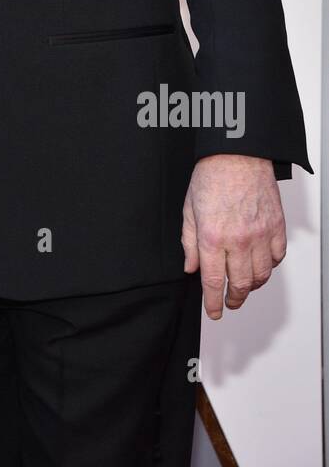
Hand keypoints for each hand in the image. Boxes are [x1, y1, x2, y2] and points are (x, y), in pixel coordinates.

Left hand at [182, 155, 286, 318]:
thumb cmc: (212, 176)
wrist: (237, 154)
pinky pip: (277, 257)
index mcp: (212, 237)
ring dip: (252, 286)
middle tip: (230, 303)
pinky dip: (270, 266)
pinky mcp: (276, 227)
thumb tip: (191, 267)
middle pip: (240, 284)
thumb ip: (189, 243)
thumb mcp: (189, 210)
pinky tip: (261, 264)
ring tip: (244, 287)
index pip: (213, 281)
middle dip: (234, 299)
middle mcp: (238, 240)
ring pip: (261, 275)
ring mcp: (260, 234)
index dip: (213, 303)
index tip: (213, 312)